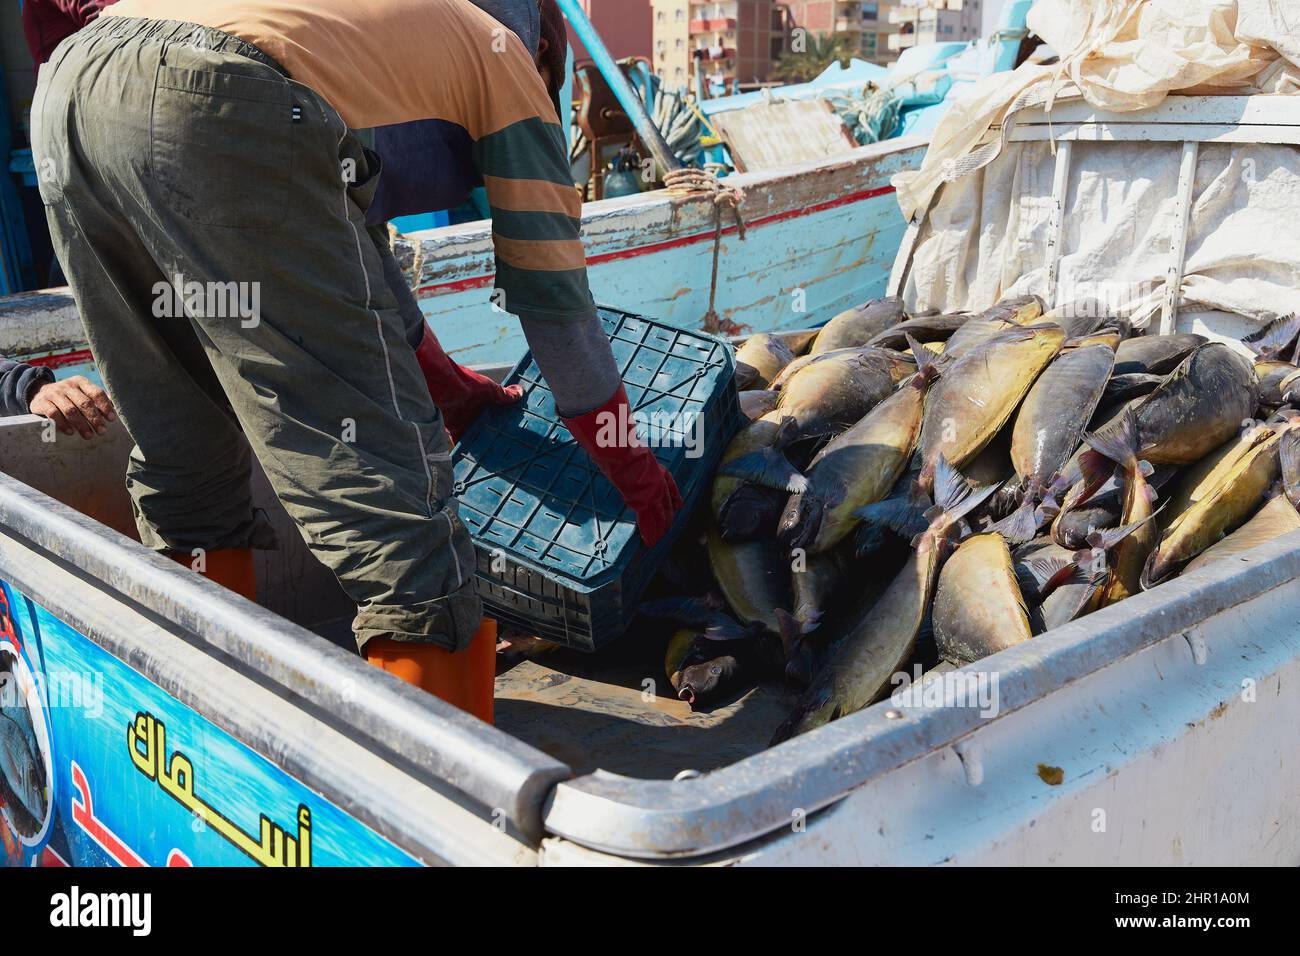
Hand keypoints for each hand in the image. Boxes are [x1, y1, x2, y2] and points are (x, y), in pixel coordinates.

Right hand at [29, 376, 116, 438]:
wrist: (39, 392)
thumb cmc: (69, 396)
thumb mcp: (82, 392)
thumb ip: (96, 399)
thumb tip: (116, 407)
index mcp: (81, 382)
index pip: (96, 393)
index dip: (105, 406)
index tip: (111, 419)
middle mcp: (68, 385)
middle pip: (84, 403)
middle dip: (95, 419)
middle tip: (102, 432)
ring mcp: (54, 393)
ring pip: (70, 410)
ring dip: (81, 425)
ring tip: (88, 436)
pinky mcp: (42, 402)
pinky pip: (54, 414)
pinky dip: (63, 424)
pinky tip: (71, 432)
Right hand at [562, 384, 684, 546]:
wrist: (619, 448)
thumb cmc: (619, 441)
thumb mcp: (624, 441)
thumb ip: (622, 439)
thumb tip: (611, 427)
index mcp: (653, 466)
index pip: (668, 482)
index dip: (674, 493)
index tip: (678, 502)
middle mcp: (656, 479)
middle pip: (666, 499)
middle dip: (669, 513)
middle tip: (672, 524)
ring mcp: (651, 490)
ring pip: (660, 512)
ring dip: (660, 526)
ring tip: (661, 538)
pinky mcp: (644, 499)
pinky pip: (648, 520)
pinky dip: (649, 531)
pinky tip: (650, 541)